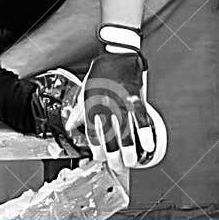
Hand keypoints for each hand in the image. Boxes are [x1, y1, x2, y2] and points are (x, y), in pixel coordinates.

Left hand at [80, 25, 165, 169]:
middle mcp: (104, 104)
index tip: (101, 158)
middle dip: (113, 156)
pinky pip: (142, 119)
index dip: (96, 150)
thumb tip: (70, 126)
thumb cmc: (101, 72)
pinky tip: (148, 146)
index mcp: (90, 104)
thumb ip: (78, 110)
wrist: (118, 53)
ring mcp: (121, 101)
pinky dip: (146, 134)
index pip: (92, 134)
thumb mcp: (85, 90)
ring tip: (132, 161)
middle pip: (109, 137)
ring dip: (129, 150)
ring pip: (126, 132)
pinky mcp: (136, 96)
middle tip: (118, 166)